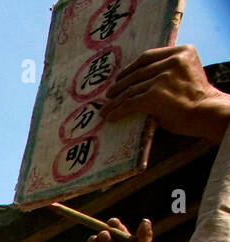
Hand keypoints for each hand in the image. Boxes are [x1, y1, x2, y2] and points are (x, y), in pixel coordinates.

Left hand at [102, 46, 229, 141]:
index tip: (120, 76)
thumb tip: (142, 79)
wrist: (208, 113)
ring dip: (114, 101)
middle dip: (120, 85)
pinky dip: (117, 111)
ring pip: (130, 90)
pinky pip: (129, 103)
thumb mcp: (186, 74)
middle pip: (136, 73)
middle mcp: (172, 61)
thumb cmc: (197, 98)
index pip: (147, 56)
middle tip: (109, 94)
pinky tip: (110, 117)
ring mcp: (162, 78)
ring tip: (105, 108)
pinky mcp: (154, 95)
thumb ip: (169, 70)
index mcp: (182, 51)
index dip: (130, 68)